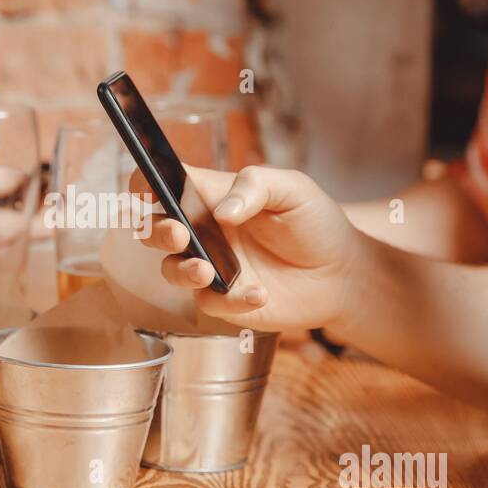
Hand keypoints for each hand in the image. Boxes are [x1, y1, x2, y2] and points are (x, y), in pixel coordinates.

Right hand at [138, 164, 365, 332]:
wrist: (343, 274)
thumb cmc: (315, 223)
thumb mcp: (294, 189)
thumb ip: (256, 186)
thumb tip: (222, 211)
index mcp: (212, 196)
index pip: (165, 184)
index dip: (144, 184)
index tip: (145, 190)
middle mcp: (204, 231)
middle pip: (154, 230)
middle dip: (155, 231)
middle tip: (179, 234)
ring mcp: (211, 268)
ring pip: (171, 270)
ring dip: (181, 270)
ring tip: (207, 271)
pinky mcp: (224, 301)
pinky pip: (209, 303)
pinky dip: (230, 300)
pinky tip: (259, 294)